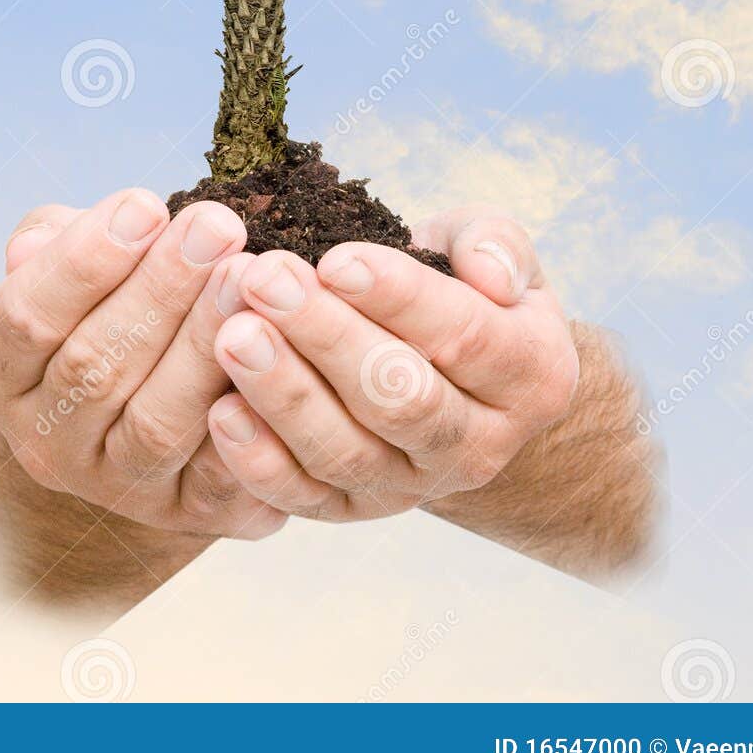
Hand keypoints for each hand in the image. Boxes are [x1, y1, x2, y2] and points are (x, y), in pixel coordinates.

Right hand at [0, 188, 285, 541]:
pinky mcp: (186, 515)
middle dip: (161, 289)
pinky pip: (218, 479)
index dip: (83, 261)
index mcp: (0, 377)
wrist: (142, 411)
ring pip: (155, 425)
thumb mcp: (65, 267)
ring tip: (247, 277)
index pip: (25, 319)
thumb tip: (48, 237)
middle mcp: (45, 444)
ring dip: (204, 347)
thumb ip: (53, 245)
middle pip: (94, 368)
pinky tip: (278, 357)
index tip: (146, 204)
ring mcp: (114, 488)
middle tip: (217, 225)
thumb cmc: (104, 310)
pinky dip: (249, 423)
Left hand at [205, 206, 579, 520]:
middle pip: (403, 401)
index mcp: (532, 374)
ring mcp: (415, 487)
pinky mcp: (354, 509)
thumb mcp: (487, 248)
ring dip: (285, 394)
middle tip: (263, 280)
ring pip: (349, 452)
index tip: (335, 259)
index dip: (399, 298)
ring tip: (231, 334)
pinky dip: (260, 463)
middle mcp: (481, 445)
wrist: (444, 365)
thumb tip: (489, 275)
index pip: (465, 338)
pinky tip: (220, 411)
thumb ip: (494, 243)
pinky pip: (305, 497)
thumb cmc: (458, 285)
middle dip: (327, 337)